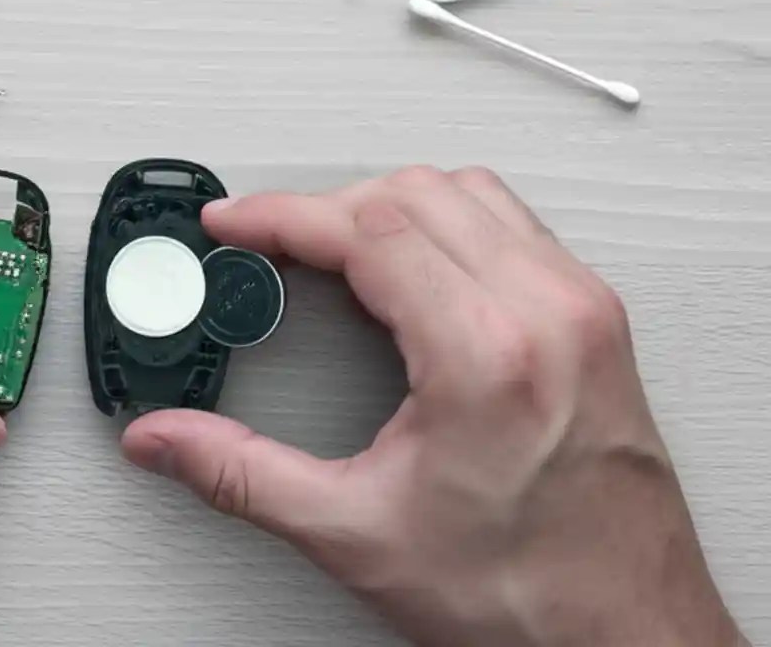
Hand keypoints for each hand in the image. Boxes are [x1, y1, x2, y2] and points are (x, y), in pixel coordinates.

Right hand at [122, 167, 743, 646]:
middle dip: (327, 206)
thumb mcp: (357, 534)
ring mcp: (584, 313)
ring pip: (472, 193)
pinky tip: (412, 266)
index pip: (370, 230)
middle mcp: (550, 315)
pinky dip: (447, 223)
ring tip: (330, 245)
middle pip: (417, 194)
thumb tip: (167, 440)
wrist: (627, 636)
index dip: (283, 216)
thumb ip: (242, 474)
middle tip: (267, 242)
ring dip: (389, 204)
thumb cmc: (528, 596)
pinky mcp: (598, 325)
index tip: (233, 224)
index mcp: (487, 356)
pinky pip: (516, 226)